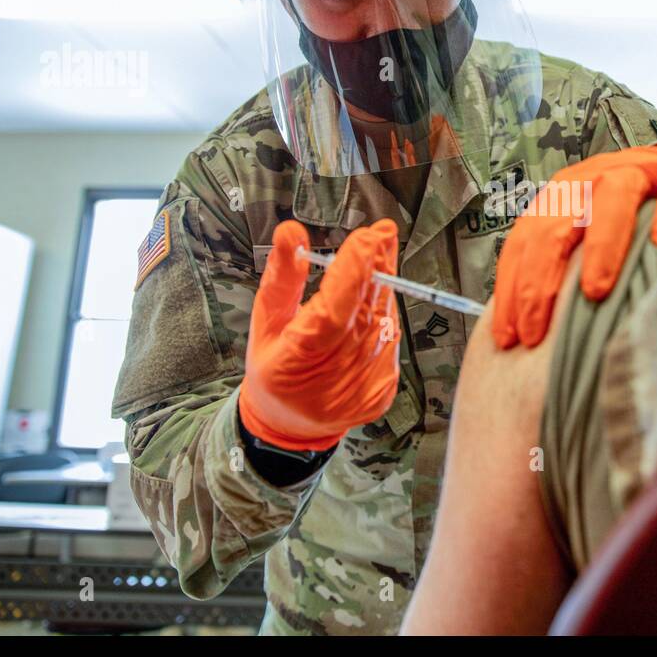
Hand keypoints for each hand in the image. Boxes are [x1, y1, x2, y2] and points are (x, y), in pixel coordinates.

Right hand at [239, 219, 400, 451]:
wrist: (290, 423)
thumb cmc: (274, 368)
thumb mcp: (266, 321)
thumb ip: (282, 276)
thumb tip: (291, 233)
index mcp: (294, 361)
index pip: (333, 312)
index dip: (353, 273)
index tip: (367, 238)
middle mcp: (333, 379)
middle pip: (363, 311)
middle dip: (375, 266)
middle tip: (380, 234)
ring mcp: (362, 387)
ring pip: (382, 322)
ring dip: (383, 286)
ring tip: (379, 255)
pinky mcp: (382, 391)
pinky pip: (391, 341)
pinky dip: (384, 315)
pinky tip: (375, 299)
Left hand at [491, 146, 656, 348]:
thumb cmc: (635, 225)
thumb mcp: (592, 243)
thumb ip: (565, 273)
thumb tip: (531, 337)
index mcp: (564, 195)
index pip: (526, 238)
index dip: (513, 287)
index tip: (510, 337)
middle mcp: (595, 178)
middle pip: (558, 219)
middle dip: (541, 277)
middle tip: (538, 329)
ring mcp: (641, 170)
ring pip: (614, 194)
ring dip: (600, 244)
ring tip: (595, 292)